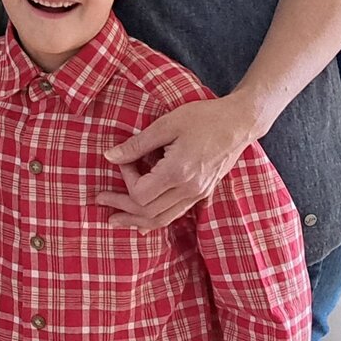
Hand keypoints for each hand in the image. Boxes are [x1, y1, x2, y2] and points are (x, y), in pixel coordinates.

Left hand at [98, 95, 258, 229]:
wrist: (239, 123)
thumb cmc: (203, 118)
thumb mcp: (166, 124)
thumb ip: (137, 144)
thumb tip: (109, 156)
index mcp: (178, 172)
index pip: (141, 194)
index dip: (126, 180)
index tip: (124, 161)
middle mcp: (189, 189)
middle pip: (149, 213)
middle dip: (122, 208)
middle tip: (101, 200)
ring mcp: (198, 194)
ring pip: (163, 219)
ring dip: (137, 221)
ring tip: (116, 219)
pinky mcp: (203, 193)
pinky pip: (176, 214)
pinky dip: (156, 219)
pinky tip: (143, 222)